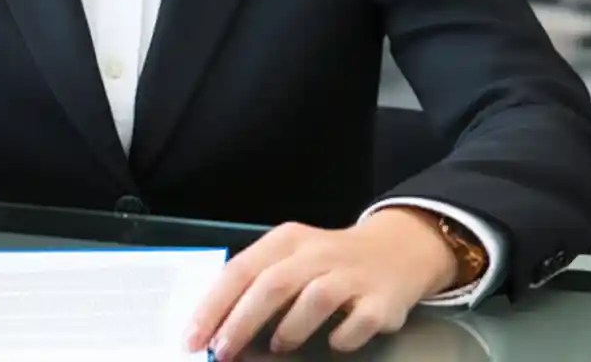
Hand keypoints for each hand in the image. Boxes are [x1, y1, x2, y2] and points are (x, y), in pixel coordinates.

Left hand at [185, 208, 457, 358]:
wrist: (397, 250)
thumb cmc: (327, 262)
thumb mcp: (289, 258)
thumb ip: (256, 283)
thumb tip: (213, 326)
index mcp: (286, 240)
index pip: (240, 270)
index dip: (213, 306)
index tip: (193, 338)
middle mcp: (318, 252)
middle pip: (272, 285)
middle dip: (240, 323)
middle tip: (221, 353)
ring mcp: (352, 275)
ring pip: (313, 299)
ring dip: (289, 329)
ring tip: (277, 346)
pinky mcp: (381, 300)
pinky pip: (357, 322)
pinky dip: (341, 337)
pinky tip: (332, 342)